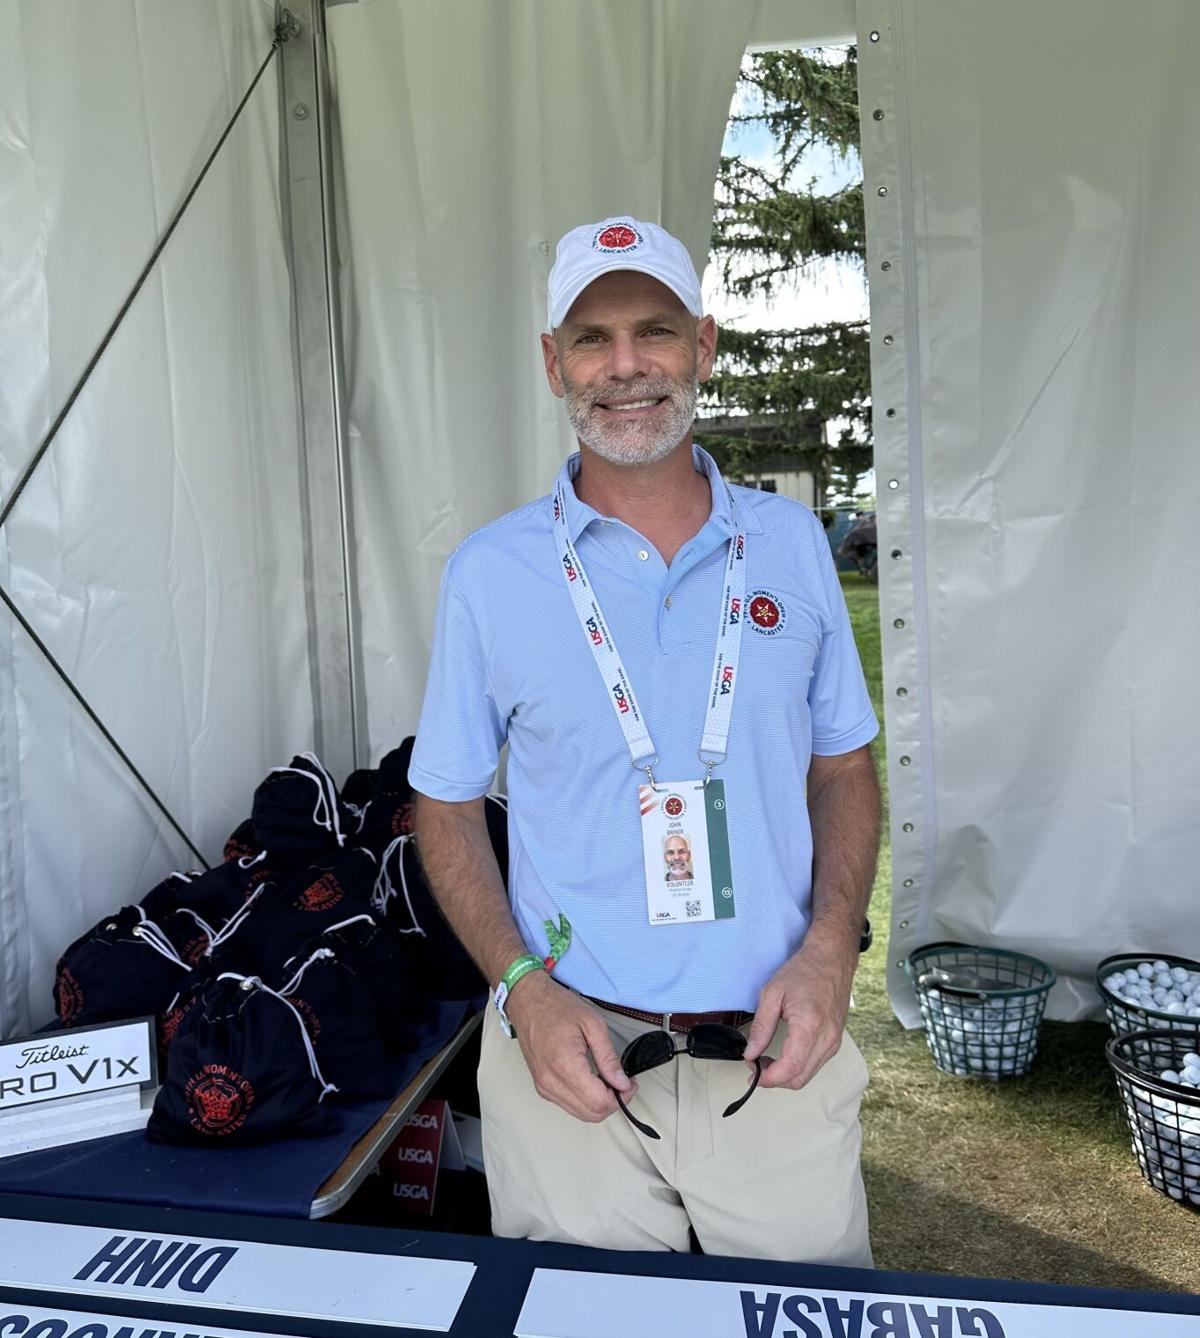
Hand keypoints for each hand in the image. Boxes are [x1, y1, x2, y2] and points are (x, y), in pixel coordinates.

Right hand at [504, 972, 634, 1121]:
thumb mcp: (593, 1024)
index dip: (621, 1097)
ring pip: (580, 1113)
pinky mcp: (541, 1086)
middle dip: (613, 1103)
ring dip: (599, 1103)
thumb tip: (622, 1082)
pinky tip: (593, 1081)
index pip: (599, 1102)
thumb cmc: (557, 1007)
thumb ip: (609, 1058)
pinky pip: (569, 1105)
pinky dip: (585, 1100)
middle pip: (591, 1114)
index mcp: (565, 1065)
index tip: (630, 1084)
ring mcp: (544, 1086)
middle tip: (623, 1083)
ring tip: (609, 1080)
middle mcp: (551, 1082)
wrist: (528, 1002)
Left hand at [742, 936, 856, 1089]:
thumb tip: (751, 1054)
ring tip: (766, 1060)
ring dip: (785, 1075)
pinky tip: (783, 1056)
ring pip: (807, 1075)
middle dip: (774, 1079)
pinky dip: (797, 1067)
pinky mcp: (835, 1042)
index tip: (753, 1073)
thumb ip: (761, 1027)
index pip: (790, 1068)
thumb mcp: (772, 994)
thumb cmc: (804, 971)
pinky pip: (815, 1065)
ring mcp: (834, 1042)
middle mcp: (827, 1038)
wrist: (831, 960)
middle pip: (799, 1079)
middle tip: (755, 1066)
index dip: (769, 1078)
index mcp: (810, 1026)